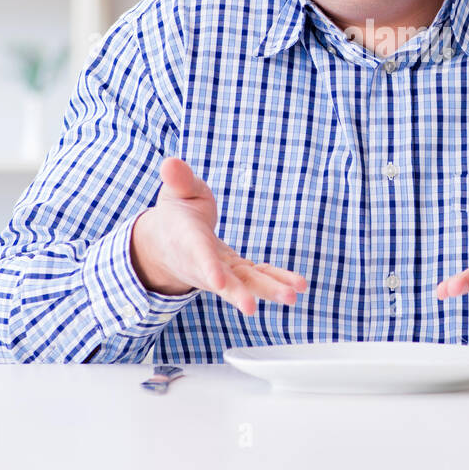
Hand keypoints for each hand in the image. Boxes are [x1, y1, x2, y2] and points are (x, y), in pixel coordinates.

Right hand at [129, 157, 307, 315]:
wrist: (169, 244)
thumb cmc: (176, 214)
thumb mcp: (175, 193)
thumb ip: (178, 180)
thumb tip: (170, 162)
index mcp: (187, 240)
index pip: (198, 253)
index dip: (207, 267)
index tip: (217, 281)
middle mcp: (204, 264)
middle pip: (222, 281)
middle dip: (238, 293)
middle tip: (251, 307)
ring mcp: (222, 271)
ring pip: (245, 283)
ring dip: (268, 290)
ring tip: (292, 296)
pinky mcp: (237, 272)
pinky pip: (258, 277)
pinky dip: (277, 280)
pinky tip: (299, 285)